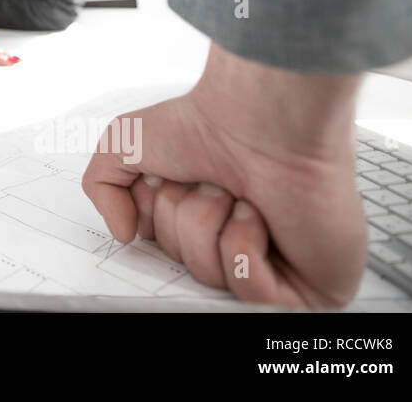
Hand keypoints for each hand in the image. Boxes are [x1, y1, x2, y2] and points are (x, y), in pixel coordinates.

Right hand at [81, 42, 365, 306]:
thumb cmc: (207, 123)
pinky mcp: (311, 285)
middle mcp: (239, 238)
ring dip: (211, 226)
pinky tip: (260, 215)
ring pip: (211, 278)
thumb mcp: (122, 143)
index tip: (162, 181)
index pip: (163, 249)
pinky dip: (243, 247)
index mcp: (204, 213)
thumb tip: (124, 234)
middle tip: (205, 181)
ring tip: (237, 193)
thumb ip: (99, 187)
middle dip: (183, 218)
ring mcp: (278, 265)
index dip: (154, 219)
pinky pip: (251, 293)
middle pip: (182, 266)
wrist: (262, 118)